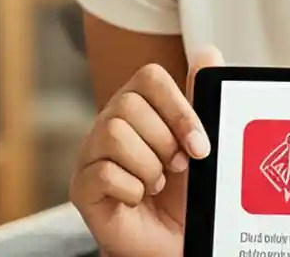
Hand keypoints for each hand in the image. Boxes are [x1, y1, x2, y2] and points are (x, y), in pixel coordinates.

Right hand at [70, 45, 224, 256]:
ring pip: (114, 134)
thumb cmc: (184, 194)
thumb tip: (208, 52)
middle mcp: (109, 123)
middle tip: (176, 169)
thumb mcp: (201, 145)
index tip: (198, 144)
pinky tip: (139, 199)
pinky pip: (104, 173)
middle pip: (128, 105)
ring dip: (148, 167)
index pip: (149, 78)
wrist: (173, 243)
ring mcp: (90, 154)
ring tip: (157, 185)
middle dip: (164, 143)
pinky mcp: (81, 187)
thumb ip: (202, 99)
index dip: (177, 108)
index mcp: (139, 107)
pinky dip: (133, 190)